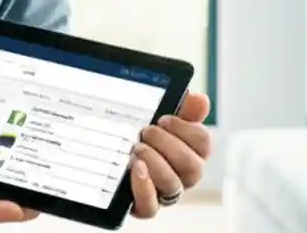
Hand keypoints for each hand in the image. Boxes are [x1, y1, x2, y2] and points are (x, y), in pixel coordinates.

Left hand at [128, 91, 211, 218]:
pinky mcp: (143, 205)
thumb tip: (199, 99)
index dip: (186, 129)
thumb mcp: (158, 115)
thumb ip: (181, 108)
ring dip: (155, 162)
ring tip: (136, 148)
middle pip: (193, 167)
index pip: (203, 143)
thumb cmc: (139, 133)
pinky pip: (150, 207)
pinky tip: (135, 168)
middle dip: (168, 145)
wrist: (104, 152)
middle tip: (146, 132)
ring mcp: (164, 192)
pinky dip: (144, 187)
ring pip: (173, 185)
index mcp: (189, 150)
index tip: (164, 119)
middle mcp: (182, 174)